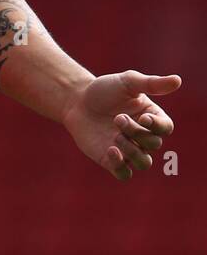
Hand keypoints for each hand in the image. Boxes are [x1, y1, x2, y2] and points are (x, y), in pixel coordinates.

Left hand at [63, 71, 180, 181]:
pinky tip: (110, 150)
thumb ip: (151, 84)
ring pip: (144, 163)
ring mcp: (128, 150)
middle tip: (117, 118)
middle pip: (153, 144)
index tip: (142, 117)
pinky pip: (124, 174)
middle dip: (136, 132)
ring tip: (115, 136)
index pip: (166, 128)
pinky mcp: (111, 160)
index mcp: (151, 117)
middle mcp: (143, 136)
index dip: (157, 126)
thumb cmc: (105, 90)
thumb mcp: (128, 82)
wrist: (77, 102)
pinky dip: (120, 166)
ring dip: (133, 152)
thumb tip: (178, 80)